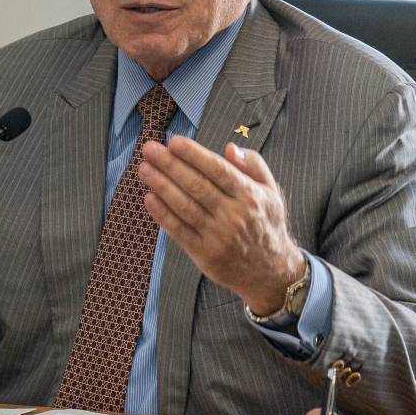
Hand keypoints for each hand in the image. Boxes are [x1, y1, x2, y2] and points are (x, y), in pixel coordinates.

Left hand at [139, 138, 304, 313]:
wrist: (270, 272)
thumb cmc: (266, 224)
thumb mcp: (271, 192)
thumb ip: (253, 165)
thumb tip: (230, 148)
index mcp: (250, 196)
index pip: (218, 170)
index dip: (194, 155)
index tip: (174, 141)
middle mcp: (234, 216)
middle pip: (197, 186)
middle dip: (170, 165)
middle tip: (149, 149)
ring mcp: (218, 236)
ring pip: (185, 207)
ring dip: (161, 186)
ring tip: (144, 169)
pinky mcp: (204, 254)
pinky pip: (179, 231)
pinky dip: (163, 214)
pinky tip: (149, 198)